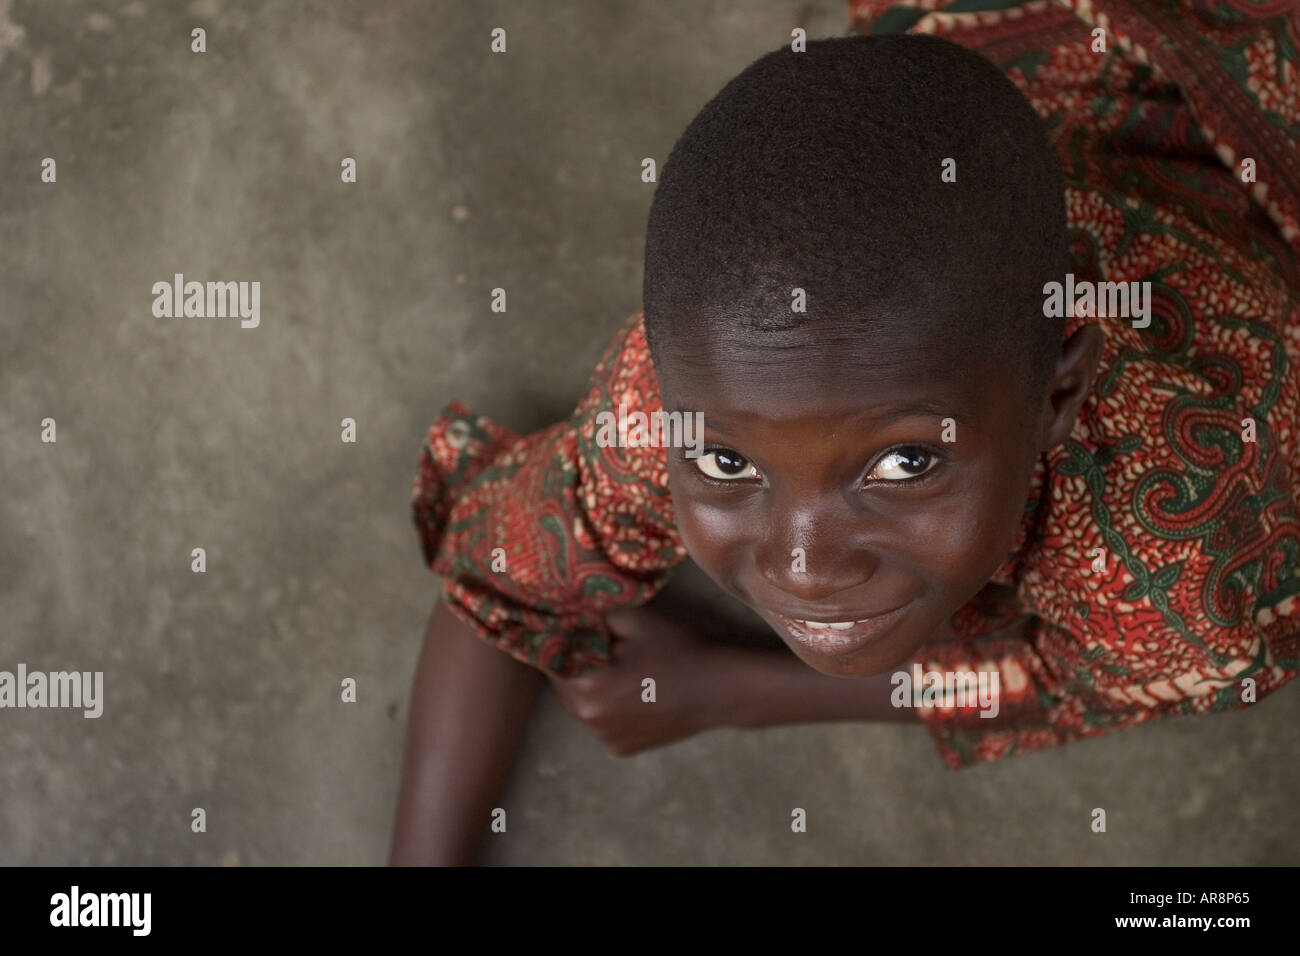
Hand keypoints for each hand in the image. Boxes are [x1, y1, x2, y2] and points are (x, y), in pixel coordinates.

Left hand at [546, 604, 727, 755]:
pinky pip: (601, 723)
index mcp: (586, 686)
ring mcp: (605, 738)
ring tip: (620, 670)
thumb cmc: (676, 650)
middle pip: (563, 685)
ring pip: (582, 705)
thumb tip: (569, 616)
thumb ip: (593, 616)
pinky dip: (608, 709)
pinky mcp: (620, 749)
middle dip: (574, 665)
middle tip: (598, 646)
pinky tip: (632, 693)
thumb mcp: (633, 619)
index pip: (551, 659)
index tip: (572, 629)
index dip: (560, 641)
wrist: (717, 689)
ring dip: (590, 688)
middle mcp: (589, 719)